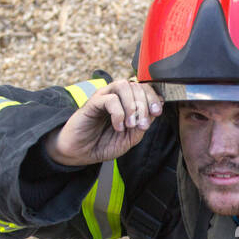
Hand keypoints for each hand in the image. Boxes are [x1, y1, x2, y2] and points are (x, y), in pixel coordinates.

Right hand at [46, 78, 163, 166]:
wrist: (81, 153)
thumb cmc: (103, 144)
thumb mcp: (130, 138)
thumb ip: (143, 124)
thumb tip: (156, 110)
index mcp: (126, 102)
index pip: (144, 88)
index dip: (153, 97)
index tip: (157, 112)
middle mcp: (116, 96)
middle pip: (135, 85)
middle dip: (144, 105)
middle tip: (142, 124)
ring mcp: (103, 97)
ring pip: (123, 85)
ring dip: (131, 105)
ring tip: (130, 124)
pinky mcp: (92, 103)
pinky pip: (109, 99)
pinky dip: (118, 113)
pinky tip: (117, 126)